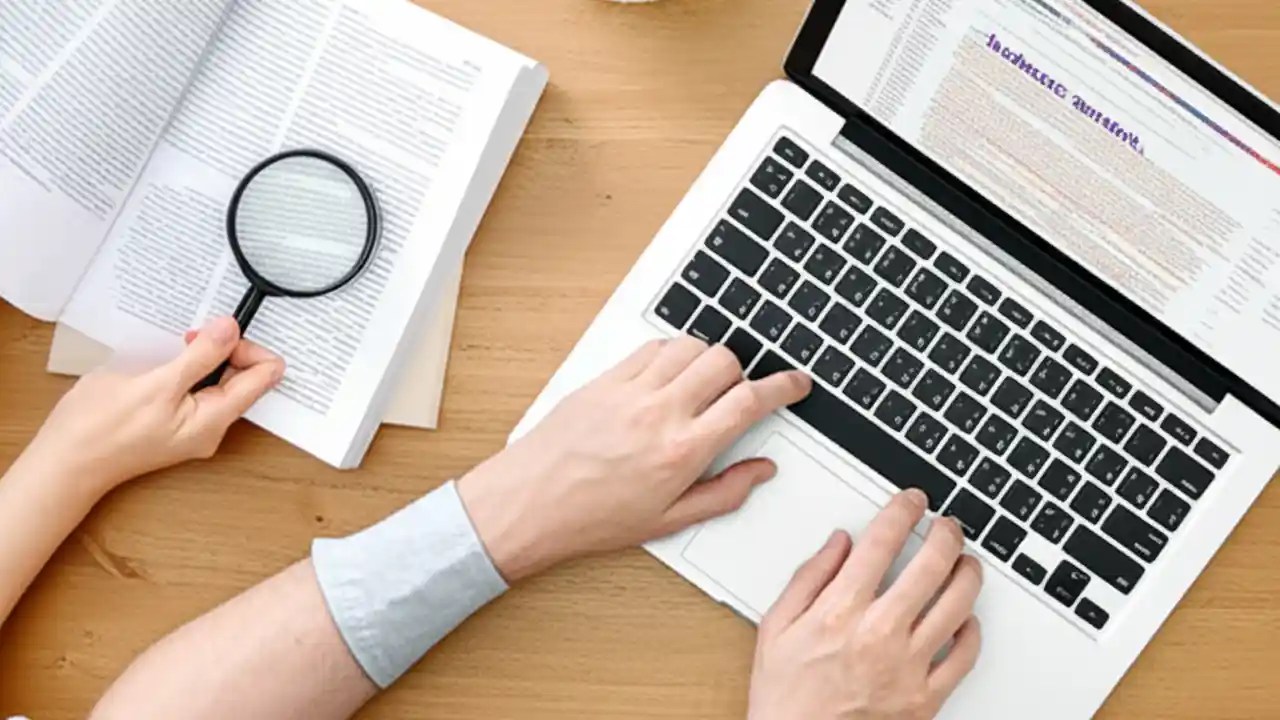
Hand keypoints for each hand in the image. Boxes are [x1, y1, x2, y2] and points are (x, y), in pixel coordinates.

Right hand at [19, 316, 284, 493]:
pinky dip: (190, 367)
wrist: (65, 463)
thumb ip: (200, 357)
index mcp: (215, 420)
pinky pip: (197, 387)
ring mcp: (193, 424)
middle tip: (192, 336)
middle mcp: (211, 425)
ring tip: (178, 345)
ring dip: (206, 357)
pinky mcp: (175, 419)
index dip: (249, 347)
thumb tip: (231, 330)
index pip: (263, 377)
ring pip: (220, 380)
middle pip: (245, 378)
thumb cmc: (102, 430)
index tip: (220, 332)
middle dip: (226, 350)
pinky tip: (168, 359)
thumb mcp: (157, 386)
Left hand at [458, 337, 811, 581]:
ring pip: (690, 346)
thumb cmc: (593, 517)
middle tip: (740, 391)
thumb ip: (725, 492)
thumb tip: (760, 470)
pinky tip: (668, 374)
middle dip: (744, 372)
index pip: (749, 401)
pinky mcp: (605, 379)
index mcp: (682, 451)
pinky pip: (651, 347)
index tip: (795, 383)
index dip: (783, 386)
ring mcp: (630, 391)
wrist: (531, 502)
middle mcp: (660, 413)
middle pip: (724, 362)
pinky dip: (671, 353)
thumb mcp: (669, 520)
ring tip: (702, 383)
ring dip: (707, 358)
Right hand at [748, 490, 982, 719]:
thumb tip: (839, 543)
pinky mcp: (925, 698)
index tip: (911, 501)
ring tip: (965, 563)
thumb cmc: (785, 695)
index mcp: (840, 610)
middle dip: (946, 533)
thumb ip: (809, 577)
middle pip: (932, 565)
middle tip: (946, 525)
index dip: (903, 510)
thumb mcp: (776, 625)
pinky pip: (964, 656)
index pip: (883, 541)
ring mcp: (908, 666)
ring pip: (959, 604)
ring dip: (968, 574)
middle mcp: (879, 634)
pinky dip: (972, 631)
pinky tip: (965, 619)